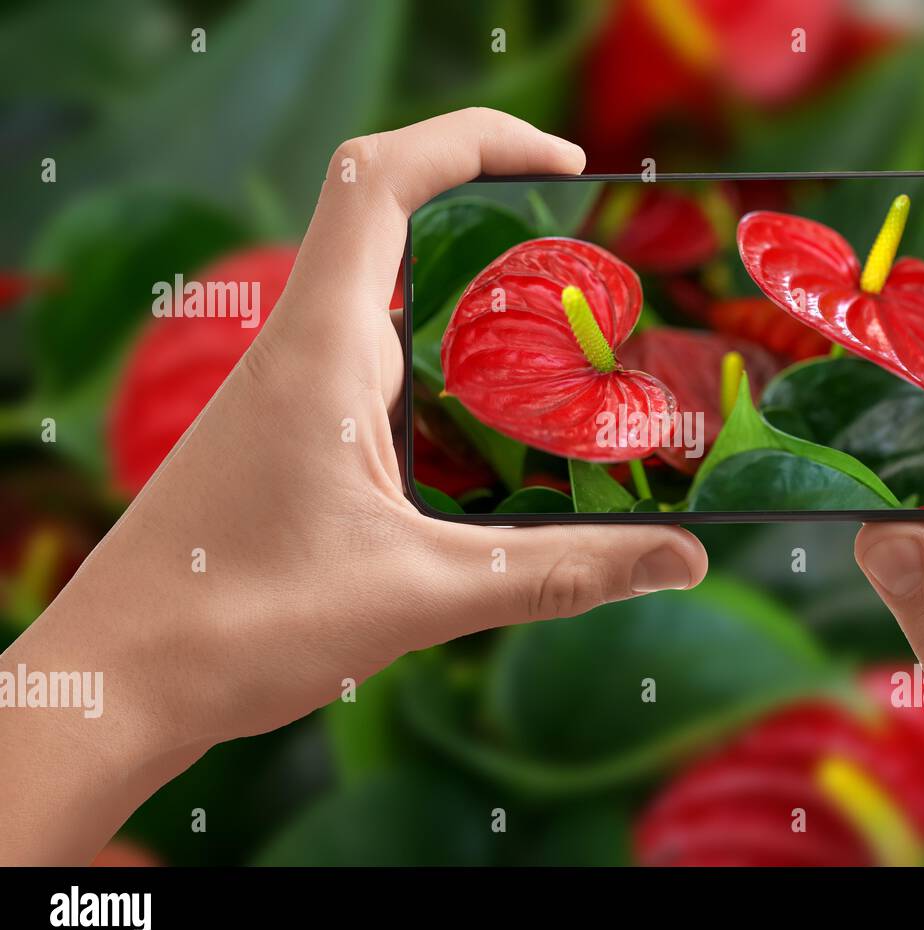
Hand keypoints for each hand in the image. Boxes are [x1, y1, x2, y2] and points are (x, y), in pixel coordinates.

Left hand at [0, 109, 706, 863]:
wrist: (120, 680)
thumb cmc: (240, 625)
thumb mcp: (423, 594)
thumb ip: (561, 572)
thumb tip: (685, 559)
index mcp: (322, 351)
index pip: (382, 179)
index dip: (475, 138)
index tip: (566, 164)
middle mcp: (302, 349)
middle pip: (390, 218)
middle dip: (494, 213)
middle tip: (591, 258)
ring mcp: (292, 389)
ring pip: (387, 297)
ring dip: (472, 297)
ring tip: (568, 342)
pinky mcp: (292, 433)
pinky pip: (376, 364)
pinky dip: (445, 367)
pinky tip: (500, 434)